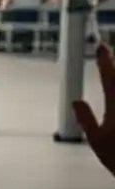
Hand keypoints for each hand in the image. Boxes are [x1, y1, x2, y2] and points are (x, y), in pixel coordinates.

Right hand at [73, 44, 114, 177]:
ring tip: (110, 76)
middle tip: (108, 56)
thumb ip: (86, 119)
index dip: (104, 59)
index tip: (101, 45)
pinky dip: (114, 96)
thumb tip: (76, 100)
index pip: (109, 76)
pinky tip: (112, 98)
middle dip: (114, 68)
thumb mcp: (96, 142)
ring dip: (114, 82)